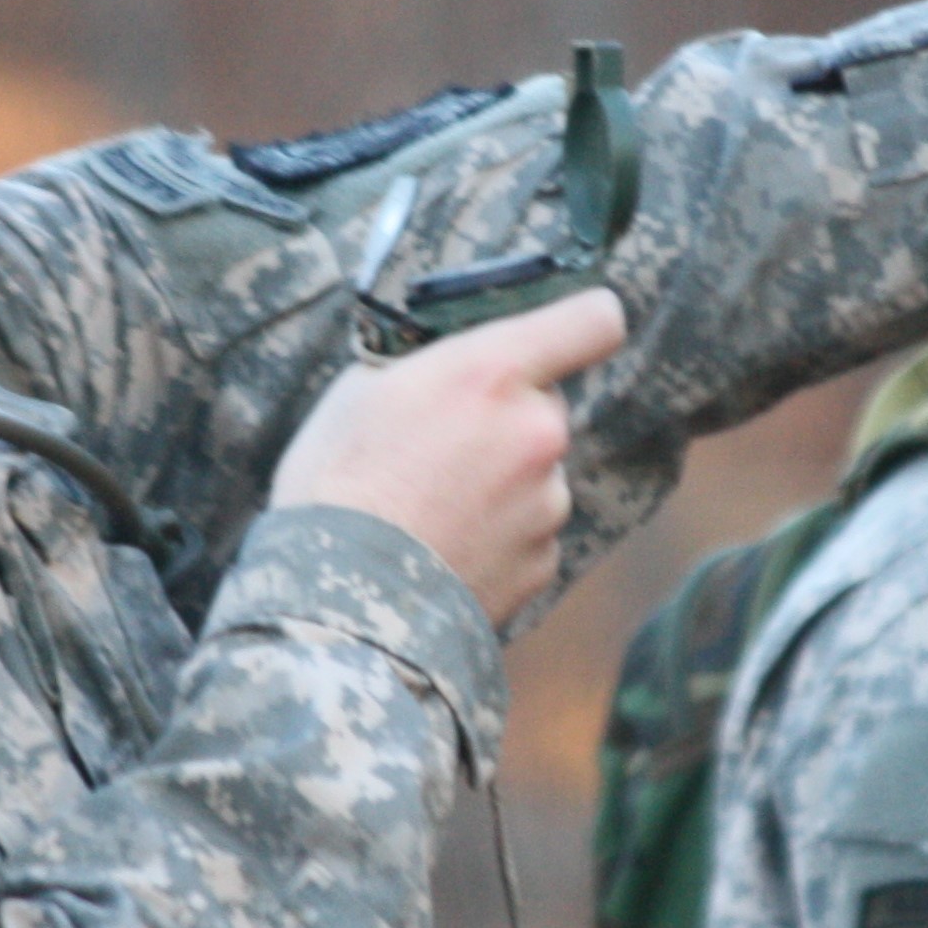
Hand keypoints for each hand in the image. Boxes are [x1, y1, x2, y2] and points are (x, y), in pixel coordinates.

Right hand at [271, 289, 627, 621]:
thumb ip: (429, 366)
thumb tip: (447, 364)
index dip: (584, 321)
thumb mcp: (361, 391)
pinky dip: (496, 536)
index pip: (592, 322)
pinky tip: (442, 548)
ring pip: (536, 473)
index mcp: (492, 374)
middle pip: (544, 406)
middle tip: (439, 445)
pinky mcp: (544, 562)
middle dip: (504, 418)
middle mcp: (536, 432)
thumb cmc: (334, 488)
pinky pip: (528, 531)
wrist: (337, 606)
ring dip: (499, 482)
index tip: (571, 330)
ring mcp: (547, 502)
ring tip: (428, 509)